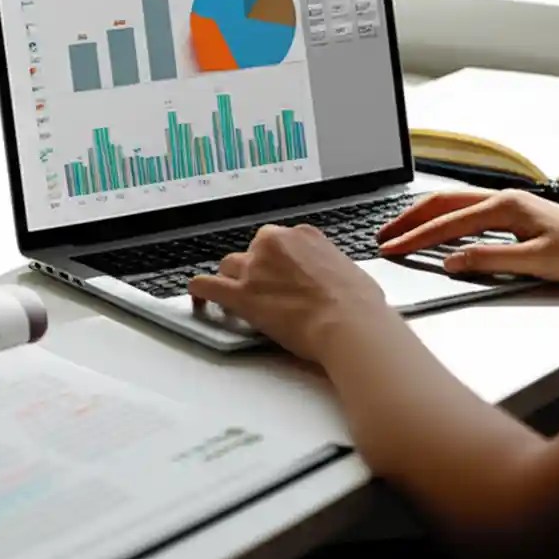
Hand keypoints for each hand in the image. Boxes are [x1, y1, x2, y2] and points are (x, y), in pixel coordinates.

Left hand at [188, 224, 402, 362]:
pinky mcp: (240, 294)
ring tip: (237, 299)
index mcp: (304, 235)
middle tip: (267, 293)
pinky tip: (200, 298)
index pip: (279, 242)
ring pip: (229, 266)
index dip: (279, 263)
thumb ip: (329, 268)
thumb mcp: (349, 271)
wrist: (349, 323)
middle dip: (256, 270)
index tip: (282, 277)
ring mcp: (255, 268)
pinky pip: (206, 285)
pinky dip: (200, 291)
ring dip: (233, 282)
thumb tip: (331, 280)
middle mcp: (275, 244)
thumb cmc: (358, 304)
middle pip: (252, 252)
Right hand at [377, 189, 558, 284]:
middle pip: (444, 203)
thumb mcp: (535, 262)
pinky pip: (470, 212)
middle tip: (382, 234)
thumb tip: (450, 261)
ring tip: (401, 229)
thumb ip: (489, 260)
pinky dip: (446, 219)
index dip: (415, 239)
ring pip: (455, 204)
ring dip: (426, 216)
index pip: (448, 224)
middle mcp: (505, 199)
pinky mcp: (517, 215)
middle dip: (409, 219)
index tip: (391, 249)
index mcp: (505, 206)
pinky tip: (440, 230)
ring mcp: (511, 204)